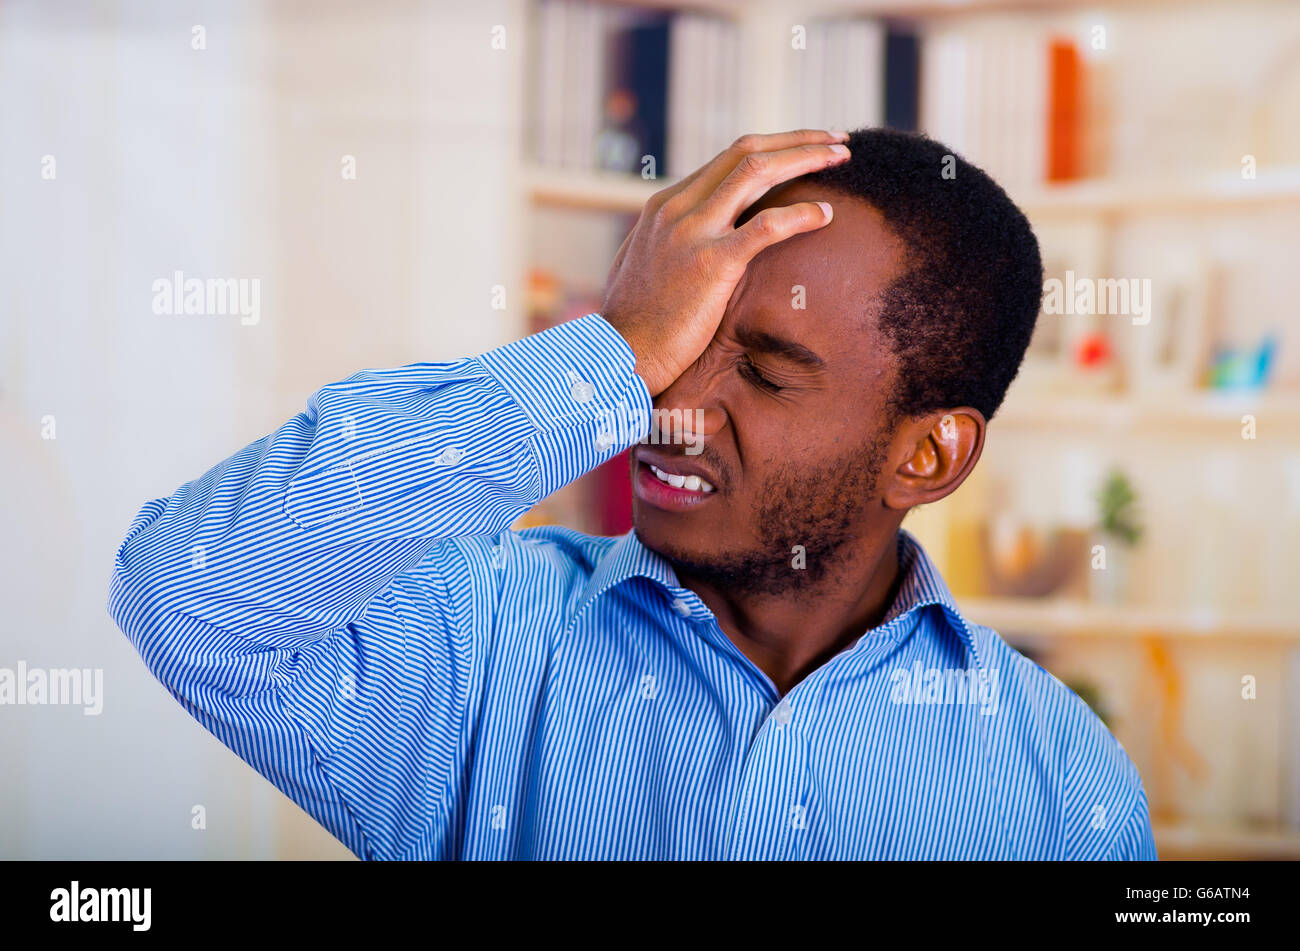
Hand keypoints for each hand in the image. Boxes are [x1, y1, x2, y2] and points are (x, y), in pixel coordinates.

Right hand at [601, 130, 849, 395]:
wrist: (618, 356)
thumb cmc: (635, 324)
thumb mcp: (645, 267)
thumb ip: (669, 243)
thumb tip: (689, 239)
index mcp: (665, 205)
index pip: (727, 159)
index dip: (774, 148)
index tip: (806, 149)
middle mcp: (677, 208)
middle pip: (746, 151)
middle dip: (797, 140)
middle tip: (837, 138)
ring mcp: (692, 232)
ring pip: (757, 171)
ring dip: (805, 157)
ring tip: (842, 156)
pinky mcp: (710, 263)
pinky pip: (765, 227)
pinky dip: (800, 215)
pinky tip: (825, 215)